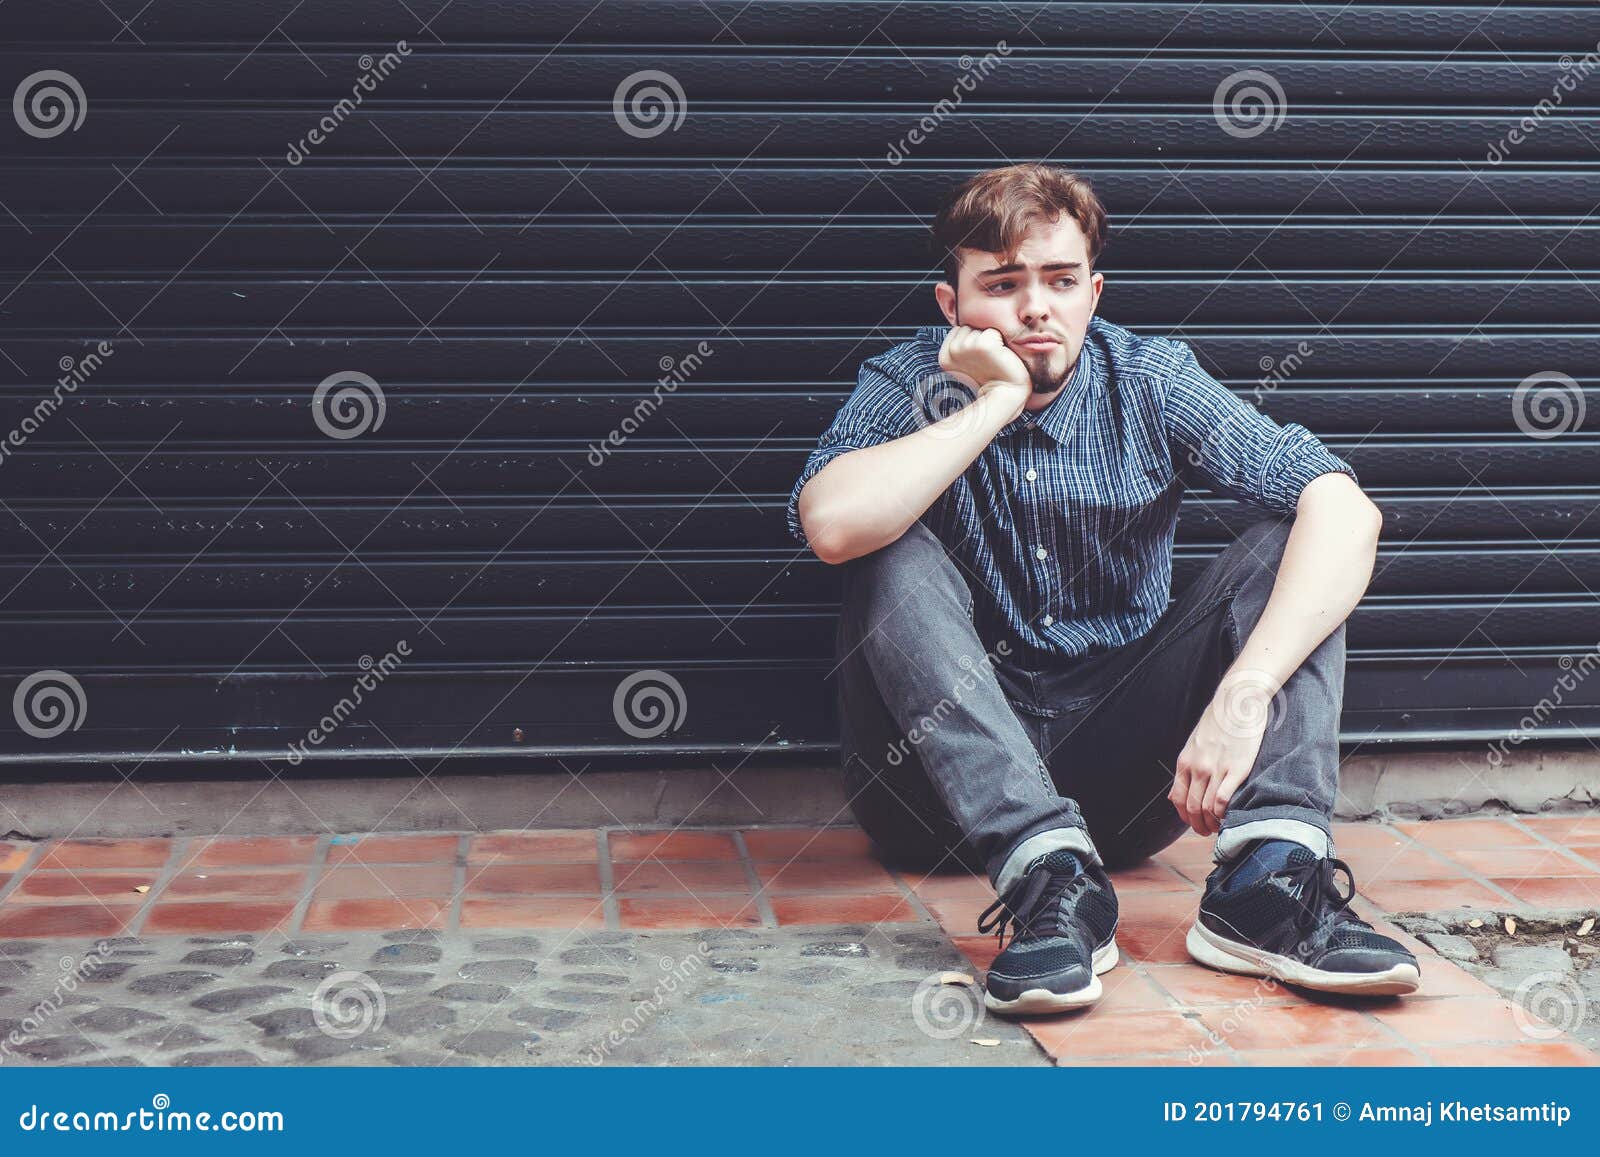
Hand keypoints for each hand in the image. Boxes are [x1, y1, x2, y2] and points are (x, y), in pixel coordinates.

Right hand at [938, 325, 1030, 422]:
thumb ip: (959, 347)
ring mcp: (966, 347)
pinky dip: (999, 341)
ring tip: (992, 359)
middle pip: (968, 327)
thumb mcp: (965, 364)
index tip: (976, 359)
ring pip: (979, 329)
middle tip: (985, 360)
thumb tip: (967, 330)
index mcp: (944, 357)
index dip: (970, 341)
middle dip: (978, 339)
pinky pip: (992, 332)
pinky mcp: (982, 346)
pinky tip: (999, 357)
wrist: (1004, 393)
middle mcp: (952, 351)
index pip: (958, 330)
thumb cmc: (989, 379)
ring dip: (989, 340)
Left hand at [1168, 685, 1271, 835]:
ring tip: (1220, 827)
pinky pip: (1222, 800)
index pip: (1177, 799)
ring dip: (1212, 824)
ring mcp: (1215, 768)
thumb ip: (1187, 767)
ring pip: (1206, 808)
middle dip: (1198, 826)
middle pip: (1191, 808)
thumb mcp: (1194, 744)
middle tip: (1208, 831)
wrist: (1237, 701)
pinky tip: (1229, 816)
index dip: (1185, 817)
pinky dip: (1223, 814)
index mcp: (1185, 762)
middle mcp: (1197, 767)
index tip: (1195, 823)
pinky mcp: (1236, 768)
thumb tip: (1176, 794)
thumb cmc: (1219, 722)